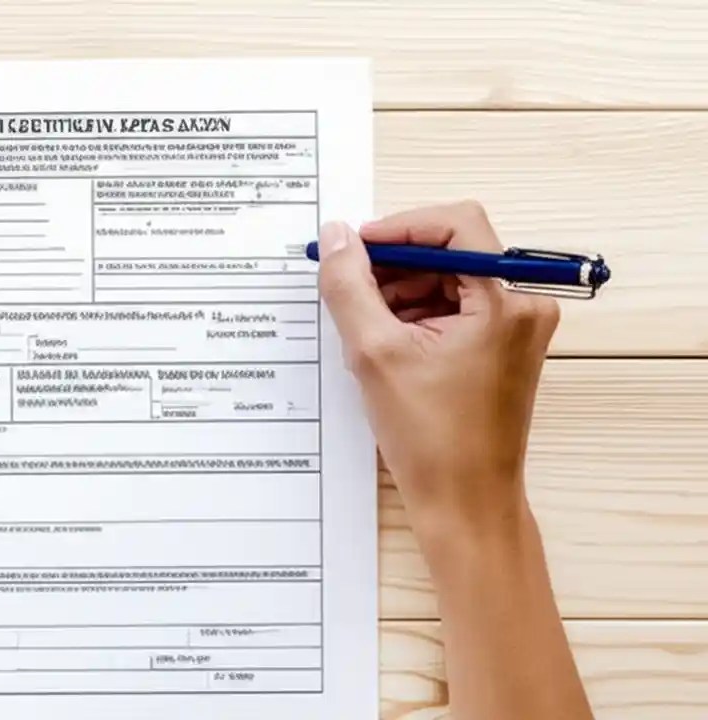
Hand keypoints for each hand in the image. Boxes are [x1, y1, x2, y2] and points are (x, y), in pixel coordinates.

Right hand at [316, 201, 559, 548]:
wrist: (465, 503)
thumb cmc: (432, 439)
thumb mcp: (374, 353)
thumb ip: (349, 287)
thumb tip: (334, 238)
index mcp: (505, 302)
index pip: (456, 224)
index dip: (399, 227)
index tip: (355, 247)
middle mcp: (522, 307)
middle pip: (452, 251)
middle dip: (395, 265)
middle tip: (348, 285)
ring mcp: (515, 329)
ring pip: (449, 279)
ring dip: (402, 292)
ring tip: (364, 326)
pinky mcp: (501, 348)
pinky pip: (455, 307)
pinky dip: (416, 315)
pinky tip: (384, 343)